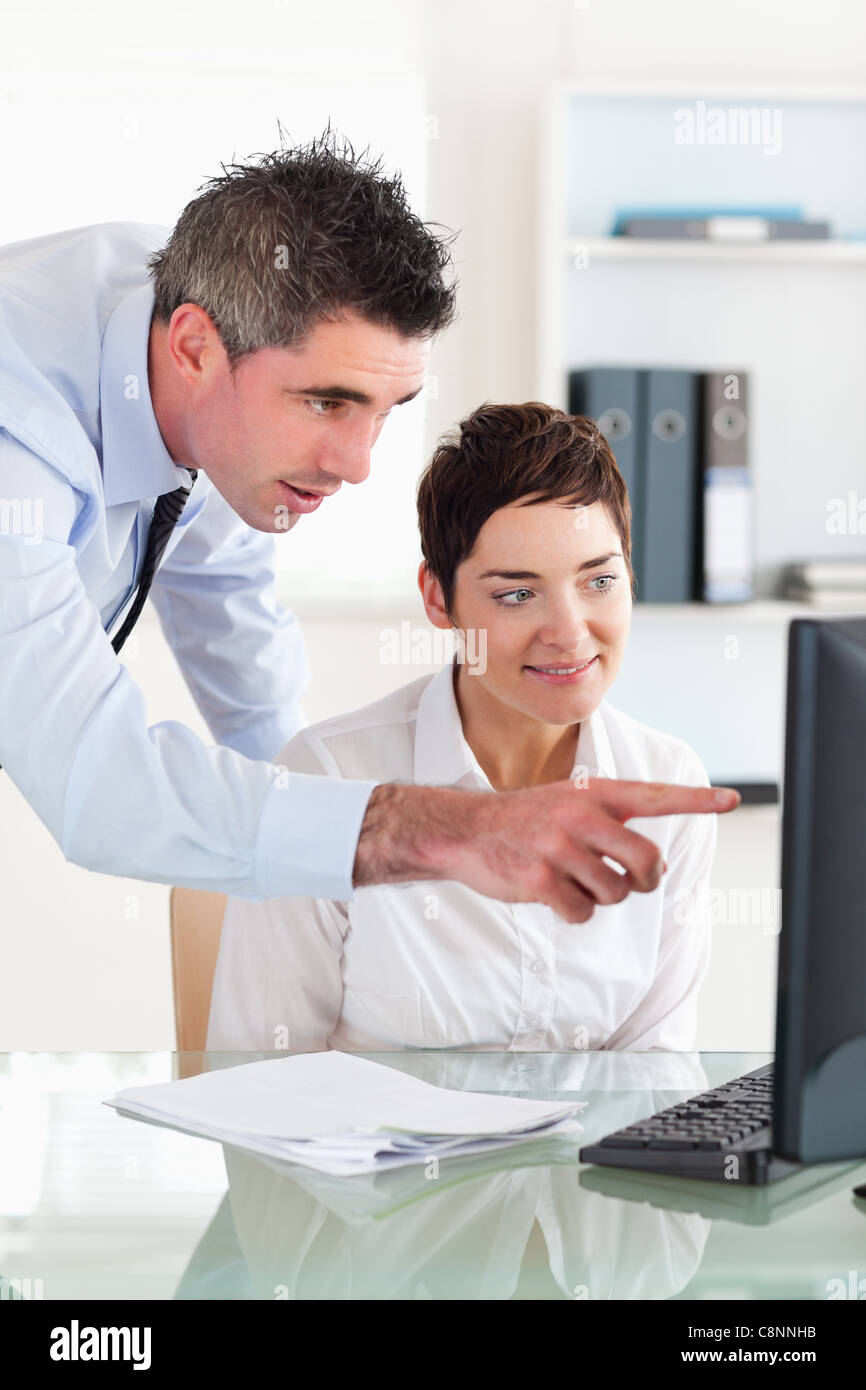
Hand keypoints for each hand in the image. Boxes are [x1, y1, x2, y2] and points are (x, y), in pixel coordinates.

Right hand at [353, 778, 739, 922]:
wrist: (466, 830)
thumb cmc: (527, 820)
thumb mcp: (571, 804)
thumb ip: (612, 825)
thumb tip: (658, 865)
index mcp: (595, 794)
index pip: (656, 796)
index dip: (698, 800)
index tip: (732, 800)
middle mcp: (581, 816)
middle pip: (647, 862)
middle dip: (645, 880)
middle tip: (626, 879)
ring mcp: (560, 847)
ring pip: (615, 893)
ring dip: (601, 896)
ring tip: (572, 879)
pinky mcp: (539, 879)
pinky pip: (583, 912)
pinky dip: (574, 911)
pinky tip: (552, 893)